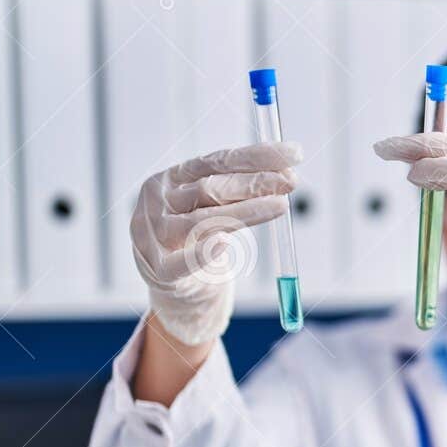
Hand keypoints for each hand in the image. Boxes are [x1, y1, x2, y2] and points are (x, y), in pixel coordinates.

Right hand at [130, 143, 301, 345]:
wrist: (176, 293)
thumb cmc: (197, 244)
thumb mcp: (214, 212)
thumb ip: (237, 195)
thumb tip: (284, 176)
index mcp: (171, 179)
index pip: (217, 161)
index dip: (256, 156)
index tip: (293, 154)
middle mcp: (157, 201)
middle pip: (210, 187)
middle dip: (255, 182)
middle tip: (291, 181)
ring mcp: (153, 234)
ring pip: (203, 220)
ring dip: (246, 211)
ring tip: (280, 205)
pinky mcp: (158, 269)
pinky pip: (182, 262)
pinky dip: (203, 252)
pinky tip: (223, 243)